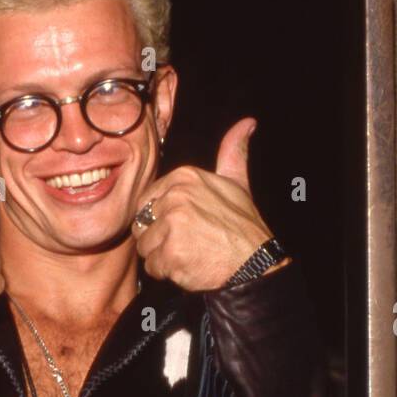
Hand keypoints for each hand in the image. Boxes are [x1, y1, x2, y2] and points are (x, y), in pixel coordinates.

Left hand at [131, 118, 285, 290]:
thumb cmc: (243, 226)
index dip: (160, 219)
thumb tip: (247, 123)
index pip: (146, 201)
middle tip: (187, 242)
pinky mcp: (170, 252)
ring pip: (145, 247)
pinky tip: (189, 266)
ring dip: (162, 257)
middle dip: (158, 238)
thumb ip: (232, 152)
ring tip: (190, 253)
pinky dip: (167, 272)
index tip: (184, 226)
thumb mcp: (237, 182)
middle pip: (143, 224)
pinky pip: (152, 266)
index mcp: (184, 177)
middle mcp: (175, 196)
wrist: (254, 263)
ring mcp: (172, 224)